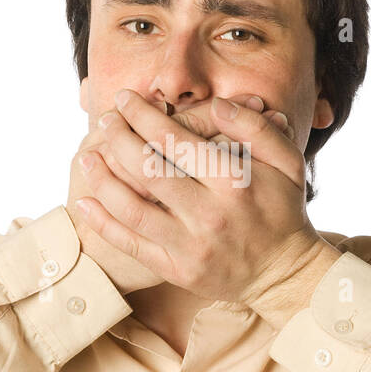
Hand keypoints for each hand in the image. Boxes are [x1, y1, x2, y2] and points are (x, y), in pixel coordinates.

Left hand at [74, 88, 333, 307]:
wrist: (284, 272)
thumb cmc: (282, 209)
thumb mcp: (286, 161)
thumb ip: (254, 126)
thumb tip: (217, 103)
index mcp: (234, 181)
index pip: (175, 138)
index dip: (143, 114)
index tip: (124, 98)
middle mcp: (209, 213)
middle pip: (147, 169)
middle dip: (118, 138)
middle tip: (104, 120)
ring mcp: (190, 246)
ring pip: (132, 208)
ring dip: (101, 179)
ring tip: (86, 157)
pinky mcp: (177, 270)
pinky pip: (131, 245)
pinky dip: (102, 223)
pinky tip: (84, 203)